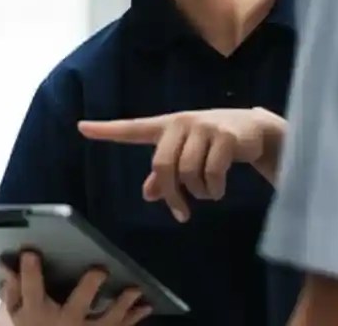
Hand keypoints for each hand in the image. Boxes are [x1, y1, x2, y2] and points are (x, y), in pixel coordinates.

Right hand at [0, 252, 151, 325]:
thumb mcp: (13, 315)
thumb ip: (12, 289)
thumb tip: (5, 263)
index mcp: (36, 312)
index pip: (31, 288)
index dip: (30, 271)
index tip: (31, 252)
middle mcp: (62, 323)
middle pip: (77, 305)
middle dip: (89, 288)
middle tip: (100, 271)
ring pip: (106, 321)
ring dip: (122, 306)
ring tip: (135, 290)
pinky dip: (133, 319)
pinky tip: (145, 307)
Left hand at [78, 108, 285, 222]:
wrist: (256, 131)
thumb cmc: (215, 144)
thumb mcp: (188, 155)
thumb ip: (166, 174)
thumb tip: (147, 194)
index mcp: (167, 126)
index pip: (132, 128)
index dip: (107, 129)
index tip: (81, 127)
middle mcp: (181, 123)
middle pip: (162, 165)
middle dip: (172, 194)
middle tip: (181, 213)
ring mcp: (204, 127)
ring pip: (188, 172)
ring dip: (198, 193)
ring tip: (208, 193)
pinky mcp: (225, 136)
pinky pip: (212, 173)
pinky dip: (214, 189)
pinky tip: (219, 190)